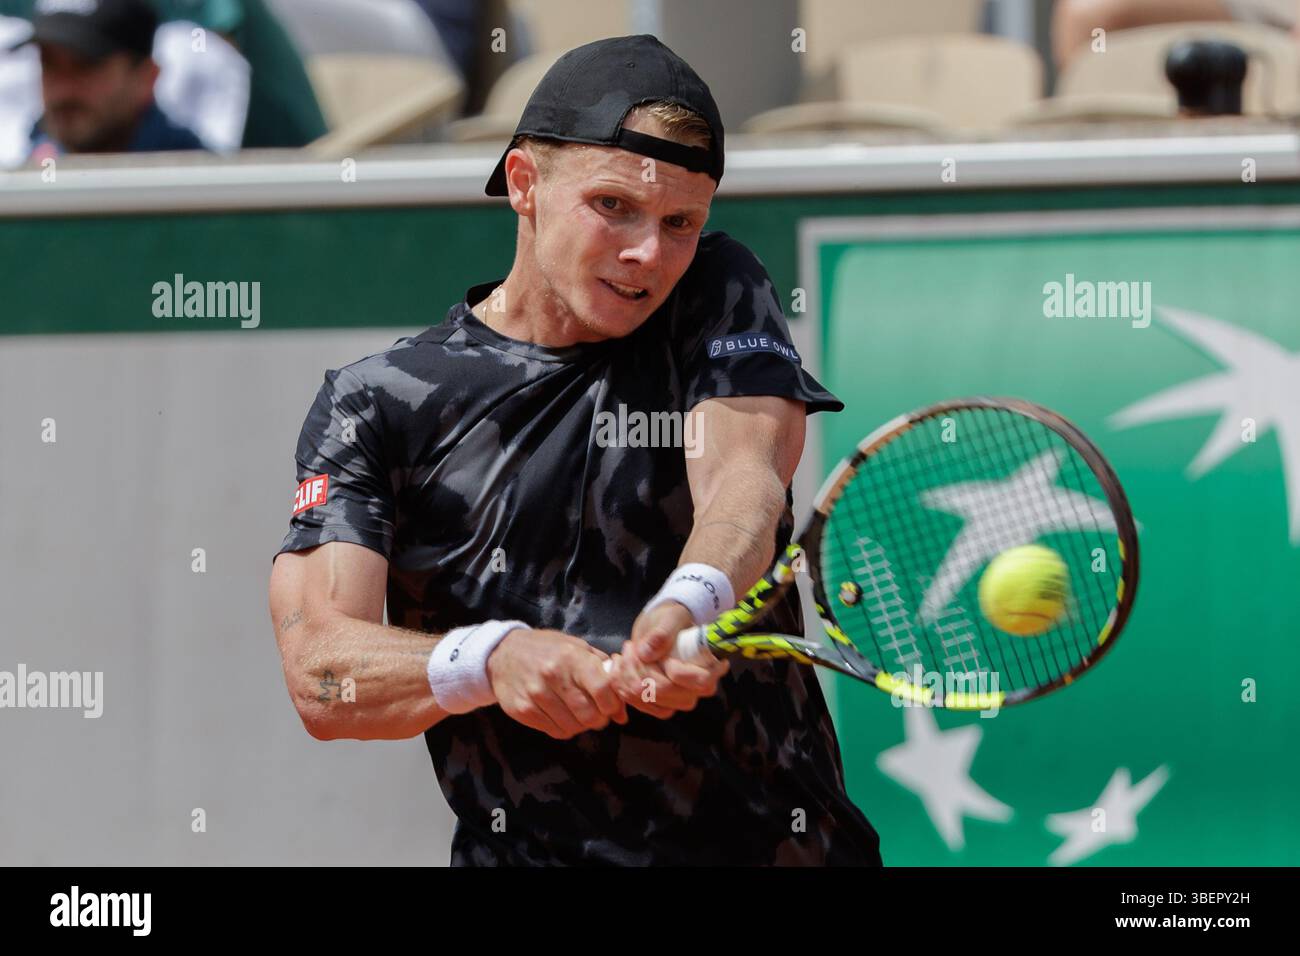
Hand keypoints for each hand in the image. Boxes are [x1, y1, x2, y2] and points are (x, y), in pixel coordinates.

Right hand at [486, 628, 627, 738]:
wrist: (503, 654)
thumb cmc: (547, 649)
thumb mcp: (577, 648)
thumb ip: (604, 674)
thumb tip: (623, 712)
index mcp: (571, 657)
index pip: (603, 689)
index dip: (613, 703)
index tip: (612, 704)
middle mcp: (552, 675)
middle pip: (590, 714)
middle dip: (600, 718)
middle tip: (597, 712)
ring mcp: (535, 694)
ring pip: (574, 727)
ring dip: (582, 724)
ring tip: (577, 712)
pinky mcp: (523, 710)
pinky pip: (555, 731)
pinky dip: (564, 728)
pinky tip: (561, 714)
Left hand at [606, 602, 728, 718]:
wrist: (659, 628)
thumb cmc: (671, 621)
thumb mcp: (668, 618)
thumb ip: (662, 633)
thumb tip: (647, 652)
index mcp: (710, 667)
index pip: (700, 683)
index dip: (677, 673)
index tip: (662, 656)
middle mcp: (697, 689)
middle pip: (669, 695)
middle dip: (643, 672)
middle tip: (630, 647)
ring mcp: (678, 699)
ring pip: (652, 702)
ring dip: (629, 680)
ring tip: (623, 656)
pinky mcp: (661, 703)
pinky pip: (642, 706)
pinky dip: (625, 689)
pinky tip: (619, 670)